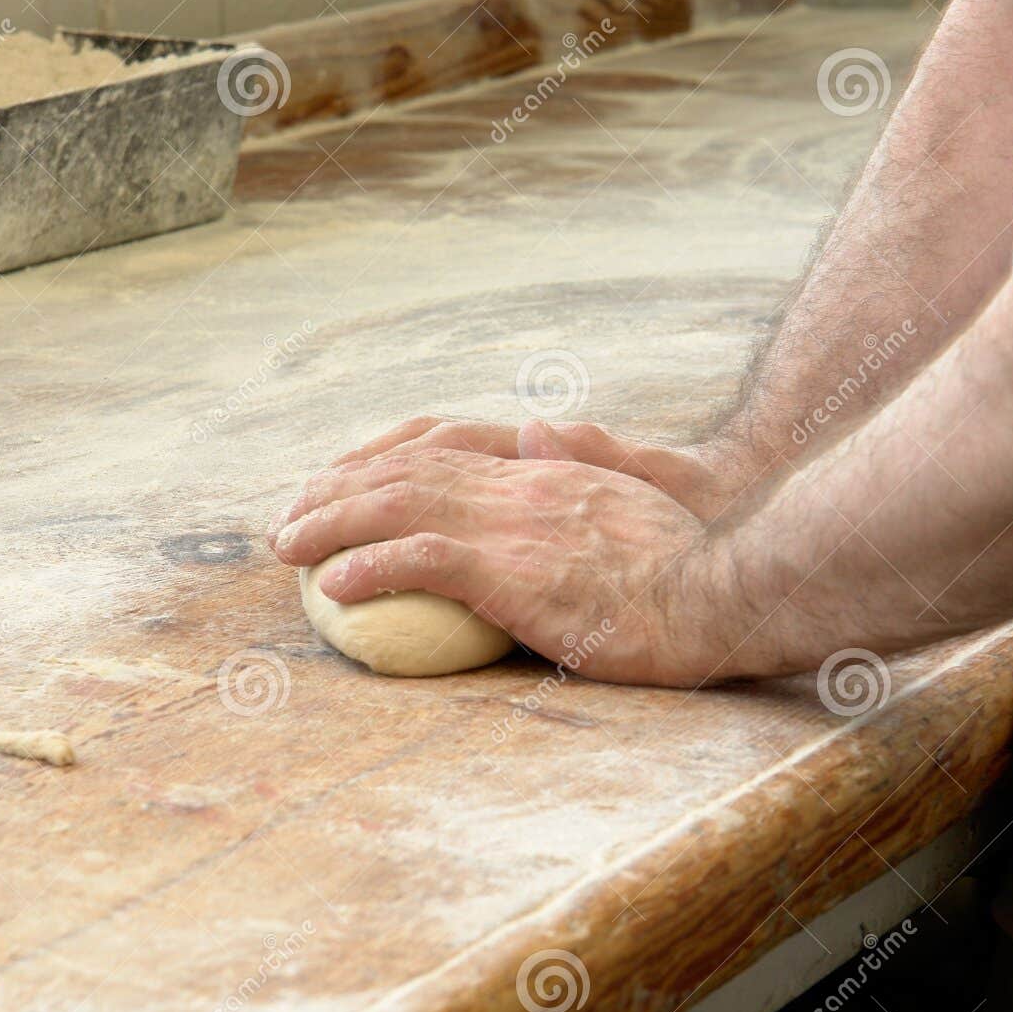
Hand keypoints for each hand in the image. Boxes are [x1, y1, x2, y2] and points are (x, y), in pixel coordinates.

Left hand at [269, 447, 723, 686]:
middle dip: (337, 489)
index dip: (380, 461)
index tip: (340, 481)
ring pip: (399, 507)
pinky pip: (422, 560)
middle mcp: (518, 486)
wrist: (724, 587)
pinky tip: (333, 585)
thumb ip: (585, 455)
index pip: (442, 451)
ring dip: (333, 524)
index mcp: (543, 471)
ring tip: (288, 545)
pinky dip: (371, 566)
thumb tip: (533, 424)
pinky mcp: (514, 573)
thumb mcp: (641, 491)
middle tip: (291, 516)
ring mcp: (513, 526)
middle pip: (404, 472)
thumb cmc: (691, 557)